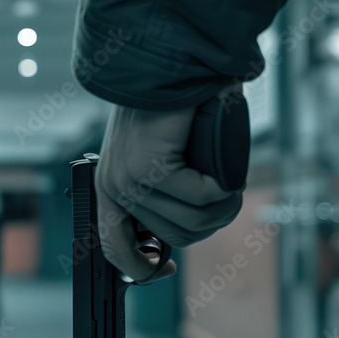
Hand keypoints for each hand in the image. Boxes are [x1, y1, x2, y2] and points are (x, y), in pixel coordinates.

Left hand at [95, 104, 242, 280]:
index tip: (170, 269)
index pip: (114, 250)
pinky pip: (199, 198)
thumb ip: (158, 196)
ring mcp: (129, 178)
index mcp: (107, 191)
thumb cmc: (169, 115)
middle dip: (208, 227)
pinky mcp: (151, 166)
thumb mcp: (156, 162)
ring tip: (231, 187)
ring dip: (222, 209)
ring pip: (190, 222)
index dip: (142, 269)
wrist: (168, 68)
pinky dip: (221, 188)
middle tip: (226, 201)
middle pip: (173, 238)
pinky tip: (225, 173)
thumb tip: (178, 235)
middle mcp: (113, 188)